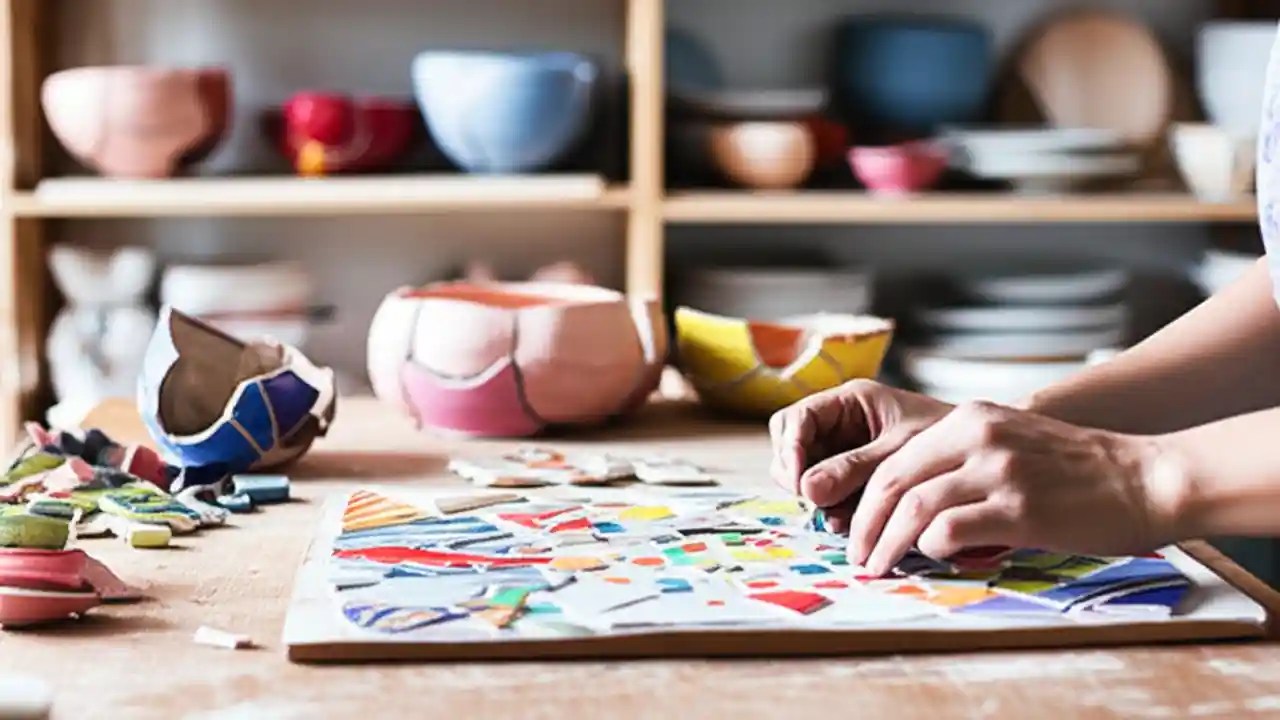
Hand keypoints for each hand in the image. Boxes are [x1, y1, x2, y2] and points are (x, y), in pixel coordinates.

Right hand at [769, 380, 952, 515]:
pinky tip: (852, 520)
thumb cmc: (948, 439)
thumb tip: (807, 489)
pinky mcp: (853, 479)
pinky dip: (833, 510)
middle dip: (799, 478)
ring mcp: (844, 453)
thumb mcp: (900, 452)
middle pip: (791, 449)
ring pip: (806, 475)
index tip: (800, 484)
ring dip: (817, 499)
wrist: (979, 458)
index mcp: (849, 402)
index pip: (795, 420)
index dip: (790, 450)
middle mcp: (839, 425)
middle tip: (819, 504)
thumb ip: (854, 468)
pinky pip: (827, 495)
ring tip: (842, 518)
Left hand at [846, 401, 1176, 574]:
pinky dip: (930, 548)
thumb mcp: (1011, 441)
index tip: (857, 531)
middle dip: (865, 525)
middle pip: (892, 482)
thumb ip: (962, 459)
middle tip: (858, 557)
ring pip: (913, 507)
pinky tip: (932, 558)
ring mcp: (999, 470)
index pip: (893, 460)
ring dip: (887, 544)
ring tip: (878, 567)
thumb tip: (909, 503)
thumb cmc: (1079, 471)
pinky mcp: (1020, 508)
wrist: (1147, 478)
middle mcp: (978, 435)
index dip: (865, 501)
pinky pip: (950, 530)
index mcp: (970, 417)